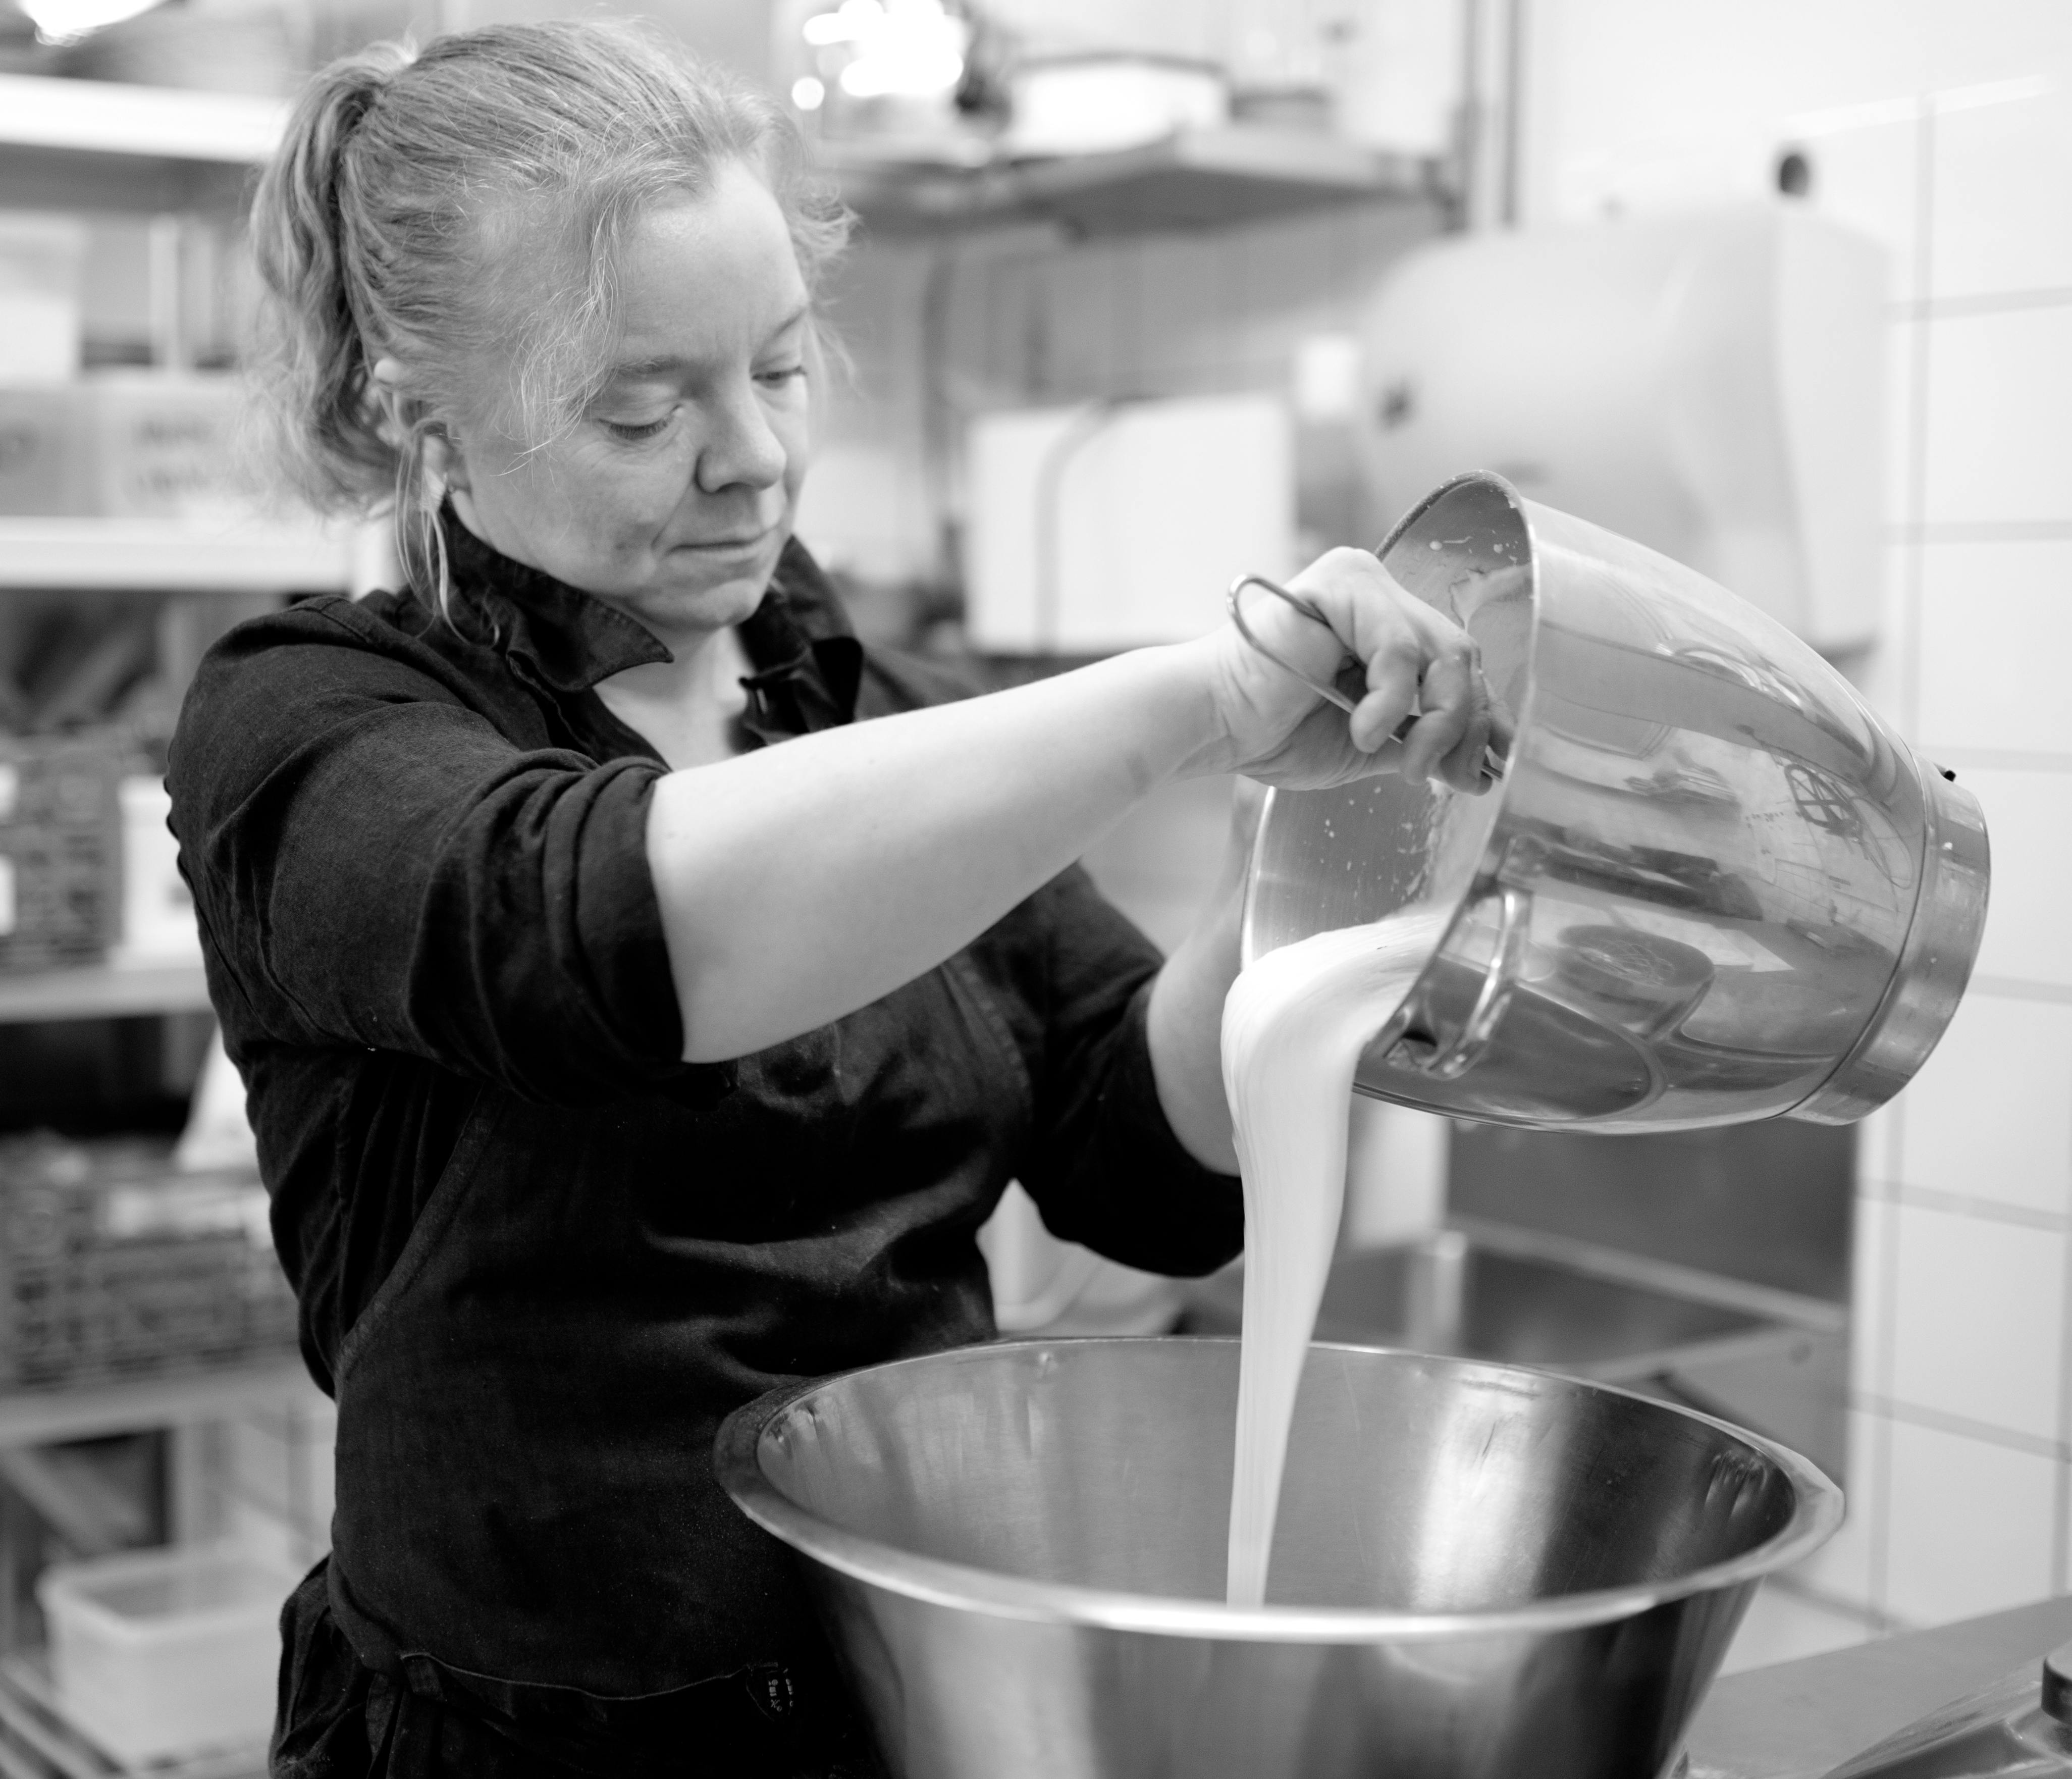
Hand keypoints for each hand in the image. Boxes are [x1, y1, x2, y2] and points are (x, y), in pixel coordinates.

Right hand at [1186, 548, 1507, 792]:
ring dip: (1435, 719)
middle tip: (1440, 774)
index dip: (1479, 718)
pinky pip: (1400, 648)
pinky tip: (1363, 732)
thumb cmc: (1270, 731)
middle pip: (1461, 655)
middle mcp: (1379, 592)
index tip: (1480, 771)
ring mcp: (1362, 582)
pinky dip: (1392, 700)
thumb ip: (1420, 741)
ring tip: (1406, 762)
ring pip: (1444, 650)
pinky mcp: (1343, 585)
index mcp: (1384, 623)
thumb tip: (1483, 768)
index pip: (1457, 664)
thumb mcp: (1368, 745)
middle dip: (1463, 725)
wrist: (1208, 724)